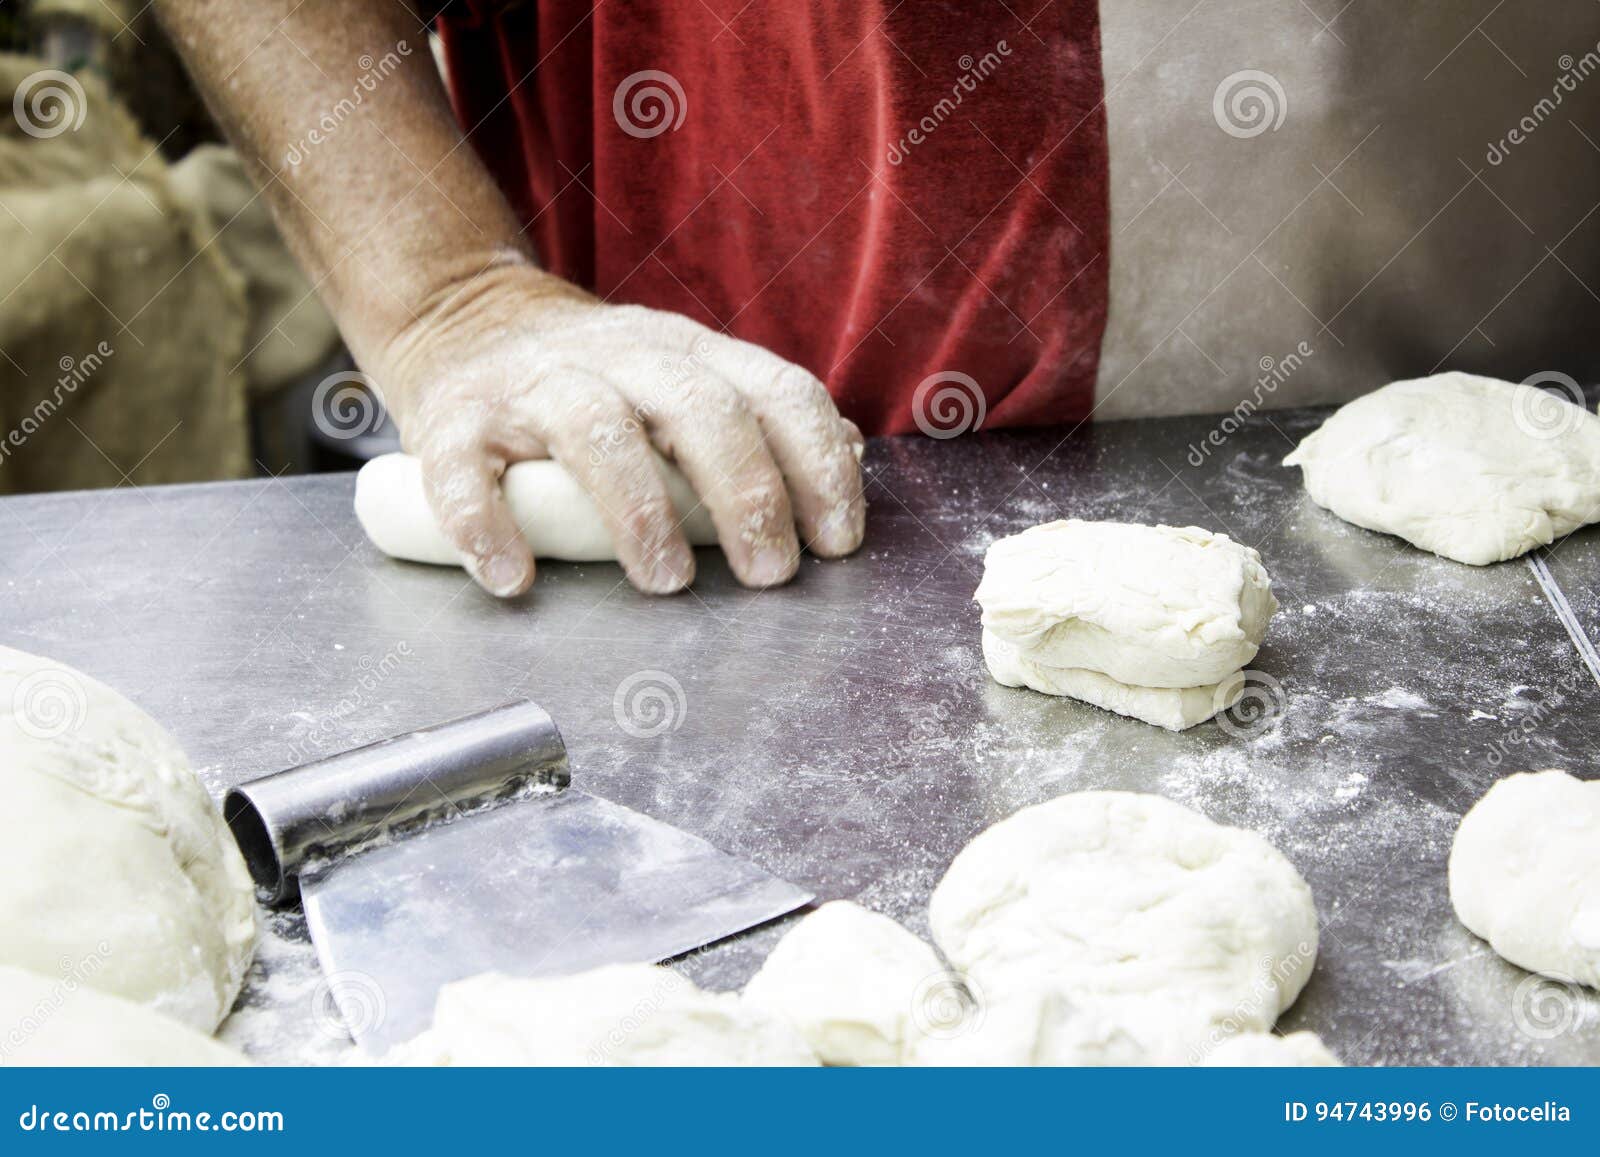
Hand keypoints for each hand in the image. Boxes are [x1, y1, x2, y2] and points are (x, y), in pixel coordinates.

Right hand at [376, 262, 865, 596]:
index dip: (817, 463)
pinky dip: (486, 523)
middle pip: (699, 407)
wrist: (465, 320)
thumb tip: (846, 458)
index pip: (777, 391)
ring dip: (640, 510)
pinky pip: (466, 469)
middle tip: (769, 573)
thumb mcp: (685, 378)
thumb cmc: (599, 379)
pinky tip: (513, 576)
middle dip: (746, 491)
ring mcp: (536, 384)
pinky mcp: (456, 418)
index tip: (836, 541)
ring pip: (596, 429)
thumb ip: (758, 418)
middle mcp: (622, 357)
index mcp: (689, 353)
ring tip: (667, 581)